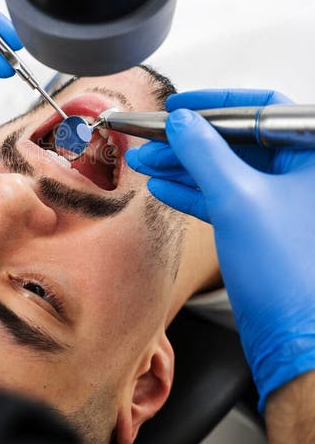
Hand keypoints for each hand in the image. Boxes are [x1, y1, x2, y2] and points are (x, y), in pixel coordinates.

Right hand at [126, 89, 314, 411]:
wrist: (293, 339)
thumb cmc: (287, 274)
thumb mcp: (237, 198)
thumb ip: (205, 152)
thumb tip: (183, 123)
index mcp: (312, 155)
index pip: (263, 109)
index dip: (216, 104)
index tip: (180, 106)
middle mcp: (304, 174)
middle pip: (240, 140)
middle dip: (190, 140)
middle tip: (153, 137)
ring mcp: (286, 202)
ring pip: (229, 169)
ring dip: (185, 165)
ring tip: (146, 161)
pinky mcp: (267, 227)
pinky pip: (227, 196)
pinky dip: (195, 191)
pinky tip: (165, 186)